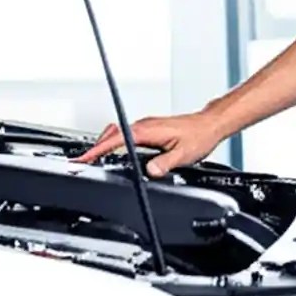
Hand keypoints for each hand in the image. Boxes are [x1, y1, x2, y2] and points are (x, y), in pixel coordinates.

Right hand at [72, 110, 224, 176]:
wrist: (210, 124)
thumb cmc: (199, 135)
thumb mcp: (183, 154)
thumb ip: (164, 164)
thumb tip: (149, 171)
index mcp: (147, 130)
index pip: (116, 139)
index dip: (98, 149)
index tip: (85, 158)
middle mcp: (144, 126)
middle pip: (111, 134)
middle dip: (96, 147)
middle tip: (85, 162)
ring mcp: (147, 126)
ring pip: (118, 133)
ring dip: (106, 144)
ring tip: (96, 159)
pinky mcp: (151, 129)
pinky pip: (127, 134)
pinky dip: (117, 143)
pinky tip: (118, 152)